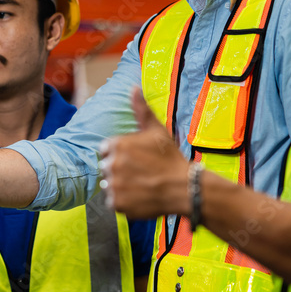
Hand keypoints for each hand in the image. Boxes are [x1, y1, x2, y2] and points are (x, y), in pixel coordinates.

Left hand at [99, 86, 189, 218]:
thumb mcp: (157, 130)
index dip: (120, 154)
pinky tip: (139, 196)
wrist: (184, 188)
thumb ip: (141, 109)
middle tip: (140, 173)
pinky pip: (113, 202)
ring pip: (110, 185)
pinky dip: (124, 201)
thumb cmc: (171, 158)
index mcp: (116, 145)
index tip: (134, 159)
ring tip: (140, 185)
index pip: (106, 150)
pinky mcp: (117, 204)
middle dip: (119, 170)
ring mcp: (113, 185)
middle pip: (107, 168)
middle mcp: (111, 165)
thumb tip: (133, 87)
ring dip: (121, 186)